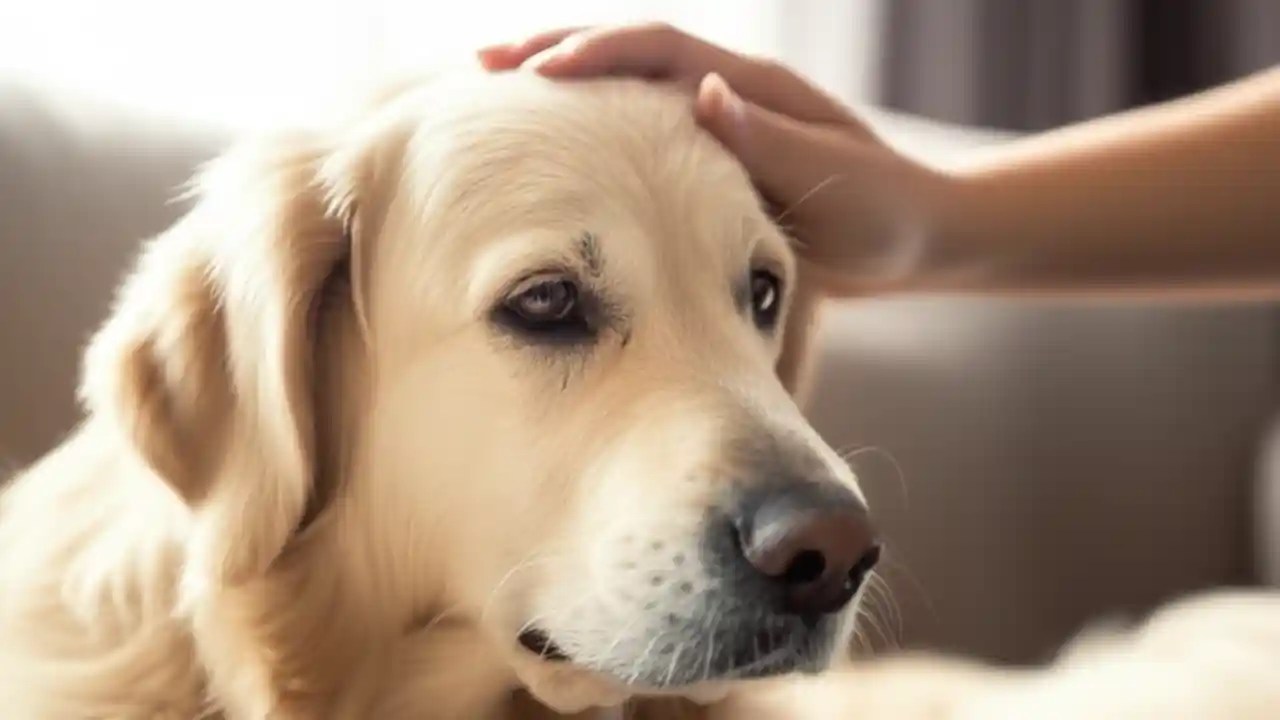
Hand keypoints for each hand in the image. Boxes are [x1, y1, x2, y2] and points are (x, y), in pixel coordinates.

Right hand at [479, 23, 959, 295]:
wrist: (923, 233)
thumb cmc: (887, 213)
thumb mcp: (836, 177)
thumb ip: (771, 140)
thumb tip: (704, 94)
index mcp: (755, 87)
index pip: (662, 49)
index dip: (597, 53)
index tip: (534, 74)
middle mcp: (732, 92)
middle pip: (631, 51)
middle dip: (556, 50)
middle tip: (483, 66)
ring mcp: (721, 122)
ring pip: (628, 87)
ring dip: (565, 83)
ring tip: (495, 95)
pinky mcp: (714, 160)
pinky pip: (640, 131)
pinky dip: (592, 128)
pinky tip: (553, 150)